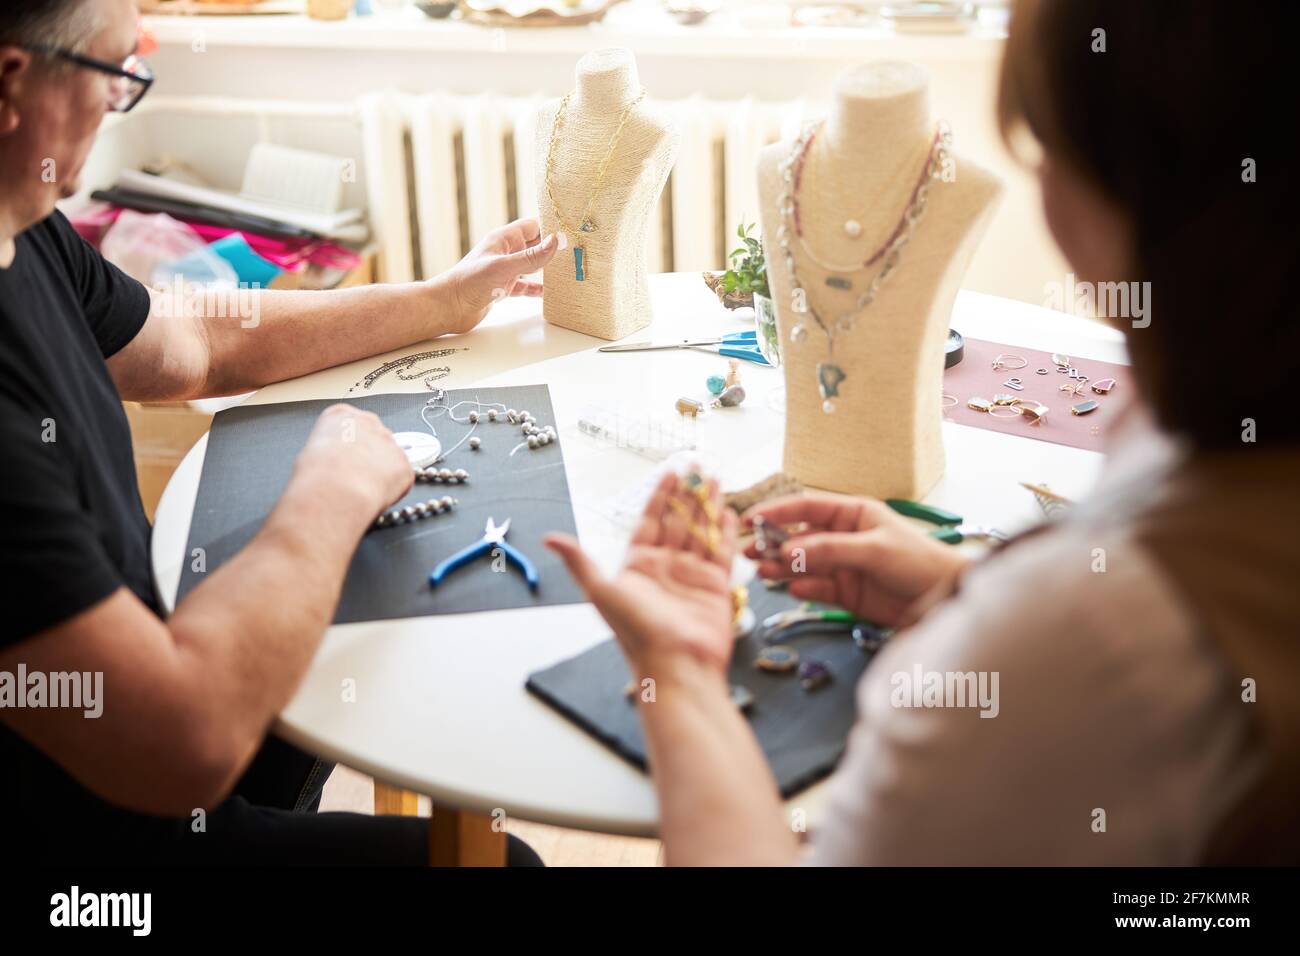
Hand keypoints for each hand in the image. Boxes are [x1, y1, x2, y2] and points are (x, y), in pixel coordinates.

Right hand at [292, 404, 413, 519]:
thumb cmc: (316, 475)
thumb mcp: (310, 453)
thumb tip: (334, 464)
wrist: (336, 490)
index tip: (341, 461)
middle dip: (367, 457)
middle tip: (354, 478)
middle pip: (373, 438)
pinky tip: (376, 496)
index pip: (349, 426)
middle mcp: (369, 422)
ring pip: (389, 459)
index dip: (346, 448)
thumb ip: (329, 450)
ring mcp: (390, 442)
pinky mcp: (405, 464)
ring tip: (362, 490)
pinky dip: (392, 489)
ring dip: (380, 473)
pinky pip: (401, 479)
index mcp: (341, 415)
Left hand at [439, 217, 559, 333]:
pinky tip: (547, 292)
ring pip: (531, 265)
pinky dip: (536, 288)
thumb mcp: (503, 267)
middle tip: (576, 248)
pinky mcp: (502, 288)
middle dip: (553, 246)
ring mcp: (504, 270)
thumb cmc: (468, 282)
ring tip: (567, 269)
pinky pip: (524, 285)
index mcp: (503, 239)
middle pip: (534, 244)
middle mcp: (505, 252)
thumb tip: (556, 241)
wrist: (448, 308)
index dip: (551, 224)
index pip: (532, 225)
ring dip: (547, 267)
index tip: (571, 226)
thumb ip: (530, 256)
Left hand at [545, 472, 739, 673]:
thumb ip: (580, 562)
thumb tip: (550, 539)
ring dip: (708, 506)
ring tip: (715, 479)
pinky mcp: (715, 586)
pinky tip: (728, 512)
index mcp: (638, 566)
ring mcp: (691, 576)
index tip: (670, 471)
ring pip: (700, 532)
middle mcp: (665, 567)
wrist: (676, 665)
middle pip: (678, 522)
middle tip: (698, 467)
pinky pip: (721, 552)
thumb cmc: (637, 632)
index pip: (650, 521)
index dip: (660, 496)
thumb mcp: (602, 591)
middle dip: (688, 494)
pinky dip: (724, 532)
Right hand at [743, 493, 971, 626]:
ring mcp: (843, 566)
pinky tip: (793, 590)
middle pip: (798, 537)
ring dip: (782, 568)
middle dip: (772, 543)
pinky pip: (816, 589)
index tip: (749, 519)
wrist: (944, 600)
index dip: (776, 512)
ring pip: (803, 565)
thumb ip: (830, 550)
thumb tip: (787, 552)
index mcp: (852, 514)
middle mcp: (843, 537)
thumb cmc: (918, 563)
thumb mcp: (874, 550)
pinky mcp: (845, 594)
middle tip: (746, 552)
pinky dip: (803, 590)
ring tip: (762, 573)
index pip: (806, 506)